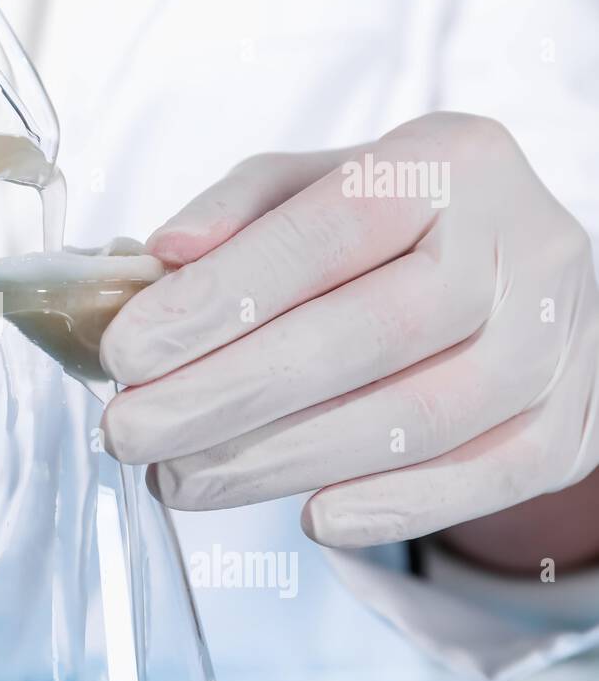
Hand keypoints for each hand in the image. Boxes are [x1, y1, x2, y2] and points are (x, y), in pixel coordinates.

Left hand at [100, 112, 598, 548]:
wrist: (525, 269)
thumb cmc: (396, 225)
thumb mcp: (318, 184)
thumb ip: (241, 210)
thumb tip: (163, 255)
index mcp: (447, 162)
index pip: (324, 231)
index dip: (218, 299)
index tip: (125, 355)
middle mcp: (519, 243)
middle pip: (366, 334)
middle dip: (227, 396)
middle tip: (130, 434)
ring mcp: (559, 337)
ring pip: (418, 419)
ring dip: (281, 463)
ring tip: (180, 481)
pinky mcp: (572, 418)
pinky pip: (487, 478)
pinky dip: (395, 507)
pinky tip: (308, 518)